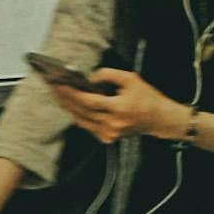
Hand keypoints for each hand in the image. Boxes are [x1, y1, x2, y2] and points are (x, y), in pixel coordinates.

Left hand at [54, 66, 191, 145]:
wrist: (159, 119)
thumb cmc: (147, 98)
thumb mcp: (131, 79)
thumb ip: (109, 75)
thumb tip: (89, 79)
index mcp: (119, 108)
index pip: (89, 101)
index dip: (72, 92)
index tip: (60, 82)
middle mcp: (112, 124)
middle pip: (81, 111)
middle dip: (66, 98)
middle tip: (54, 86)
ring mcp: (109, 133)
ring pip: (81, 120)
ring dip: (68, 107)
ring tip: (59, 94)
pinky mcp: (108, 138)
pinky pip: (87, 126)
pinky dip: (78, 116)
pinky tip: (71, 106)